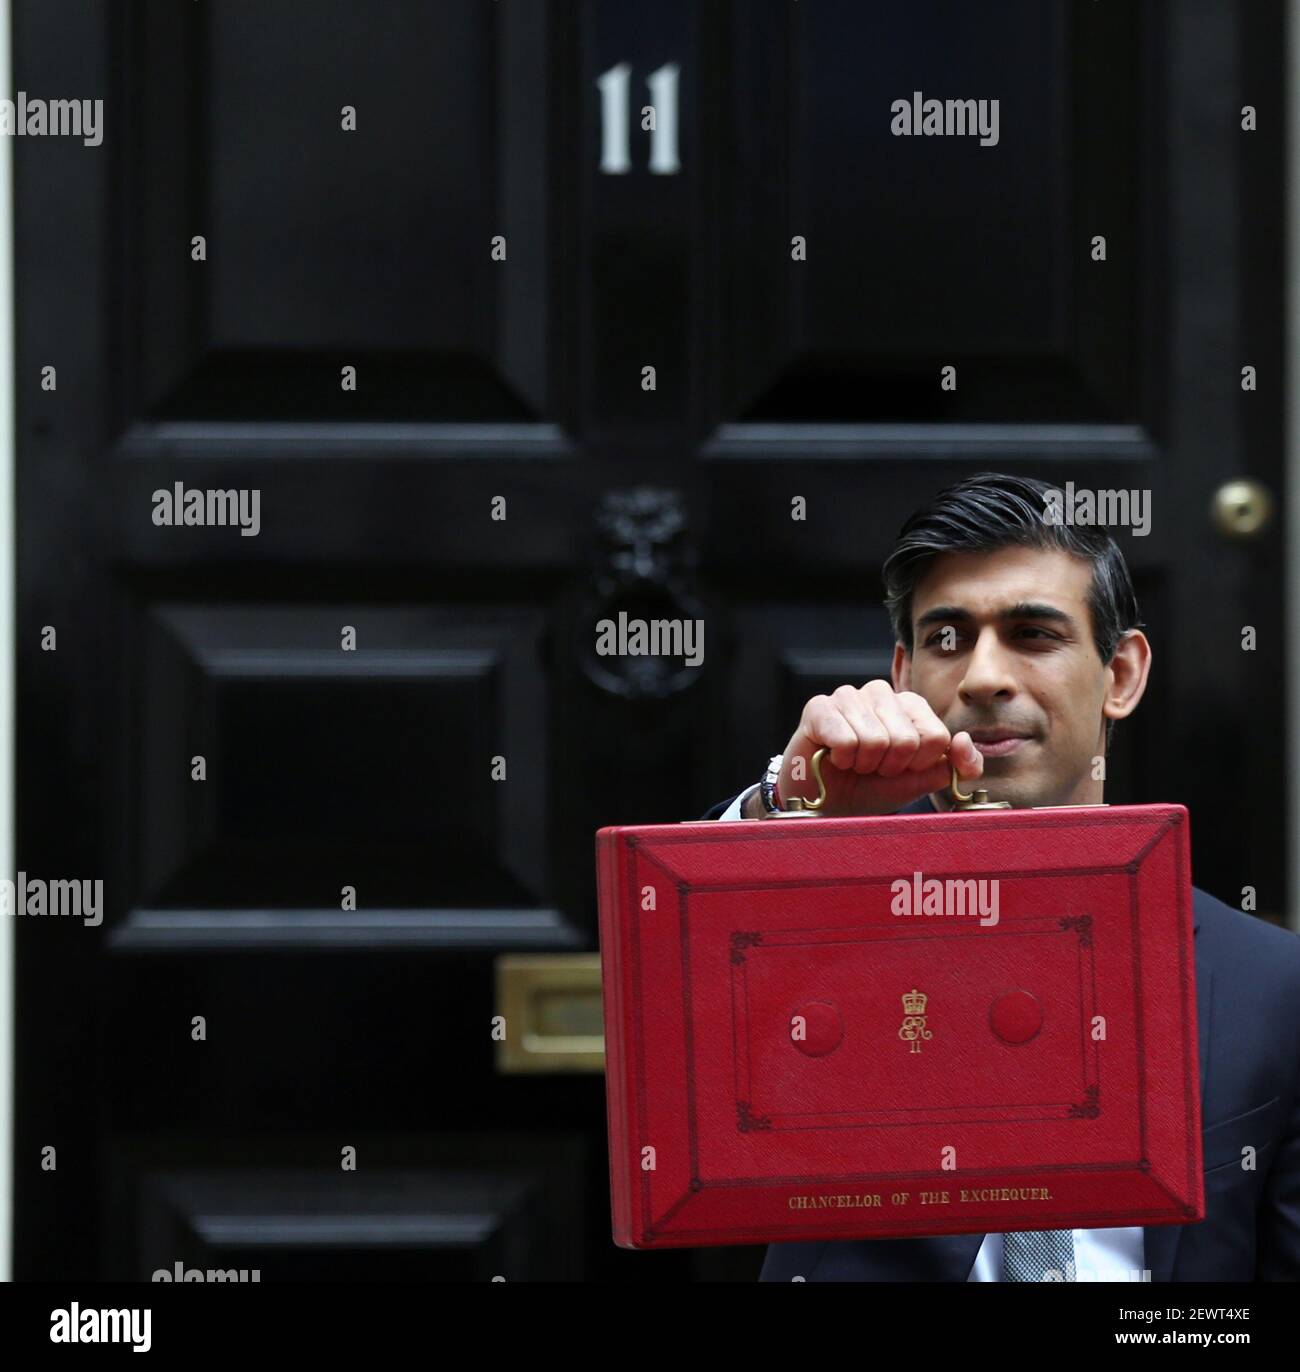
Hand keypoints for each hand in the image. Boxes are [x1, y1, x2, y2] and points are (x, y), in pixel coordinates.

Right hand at [776, 681, 983, 816]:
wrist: (825, 803)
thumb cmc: (871, 787)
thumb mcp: (920, 781)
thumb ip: (954, 767)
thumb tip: (963, 741)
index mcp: (911, 706)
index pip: (937, 737)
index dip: (917, 765)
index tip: (898, 769)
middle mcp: (882, 693)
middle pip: (907, 740)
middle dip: (888, 767)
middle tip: (871, 768)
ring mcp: (849, 696)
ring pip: (876, 740)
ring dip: (863, 764)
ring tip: (852, 762)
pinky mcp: (819, 707)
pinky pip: (845, 739)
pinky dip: (841, 759)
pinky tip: (832, 756)